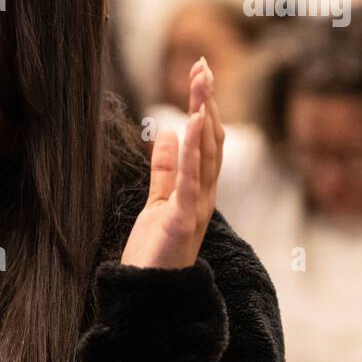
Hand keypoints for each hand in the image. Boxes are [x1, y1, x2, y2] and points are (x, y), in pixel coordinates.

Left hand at [121, 57, 224, 268]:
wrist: (149, 294)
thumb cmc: (154, 253)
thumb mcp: (157, 203)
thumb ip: (165, 170)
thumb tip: (169, 134)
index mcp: (199, 191)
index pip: (208, 142)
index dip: (205, 107)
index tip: (199, 75)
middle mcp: (205, 196)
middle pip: (213, 140)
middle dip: (208, 102)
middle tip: (202, 66)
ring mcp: (197, 207)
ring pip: (207, 154)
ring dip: (204, 115)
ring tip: (200, 82)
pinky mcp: (181, 219)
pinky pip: (190, 180)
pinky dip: (194, 151)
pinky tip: (193, 122)